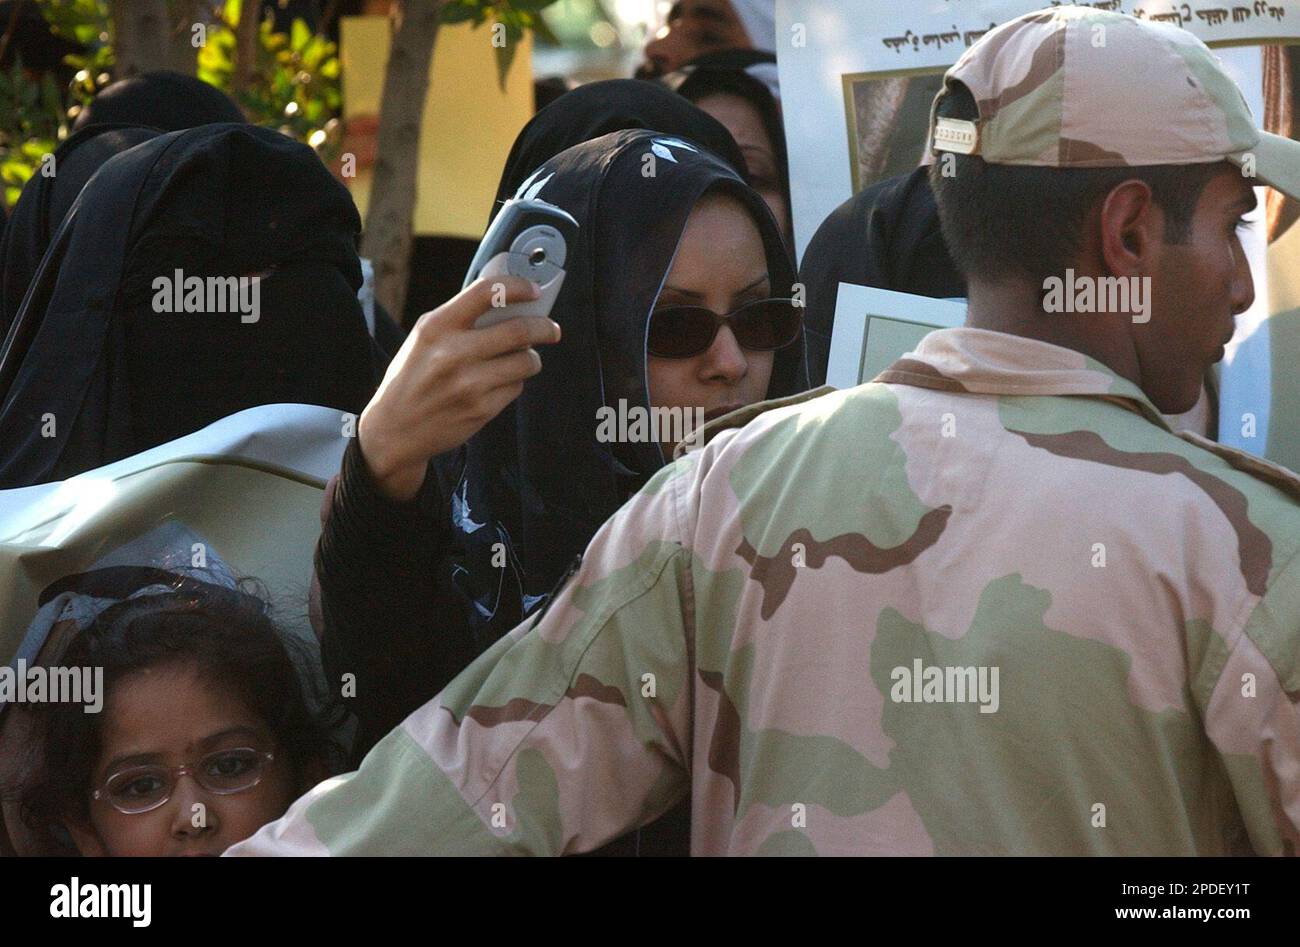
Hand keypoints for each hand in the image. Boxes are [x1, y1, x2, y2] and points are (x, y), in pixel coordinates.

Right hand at [357, 277, 560, 500]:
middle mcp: (454, 353)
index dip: (519, 287)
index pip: (487, 292)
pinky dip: (515, 381)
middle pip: (520, 330)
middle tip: (551, 329)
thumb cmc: (413, 376)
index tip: (534, 290)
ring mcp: (470, 383)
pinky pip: (517, 386)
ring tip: (523, 358)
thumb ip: (460, 318)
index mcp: (437, 326)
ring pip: (526, 361)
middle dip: (545, 327)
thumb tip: (510, 302)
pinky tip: (499, 381)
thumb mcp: (424, 337)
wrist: (395, 428)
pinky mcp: (482, 409)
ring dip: (532, 357)